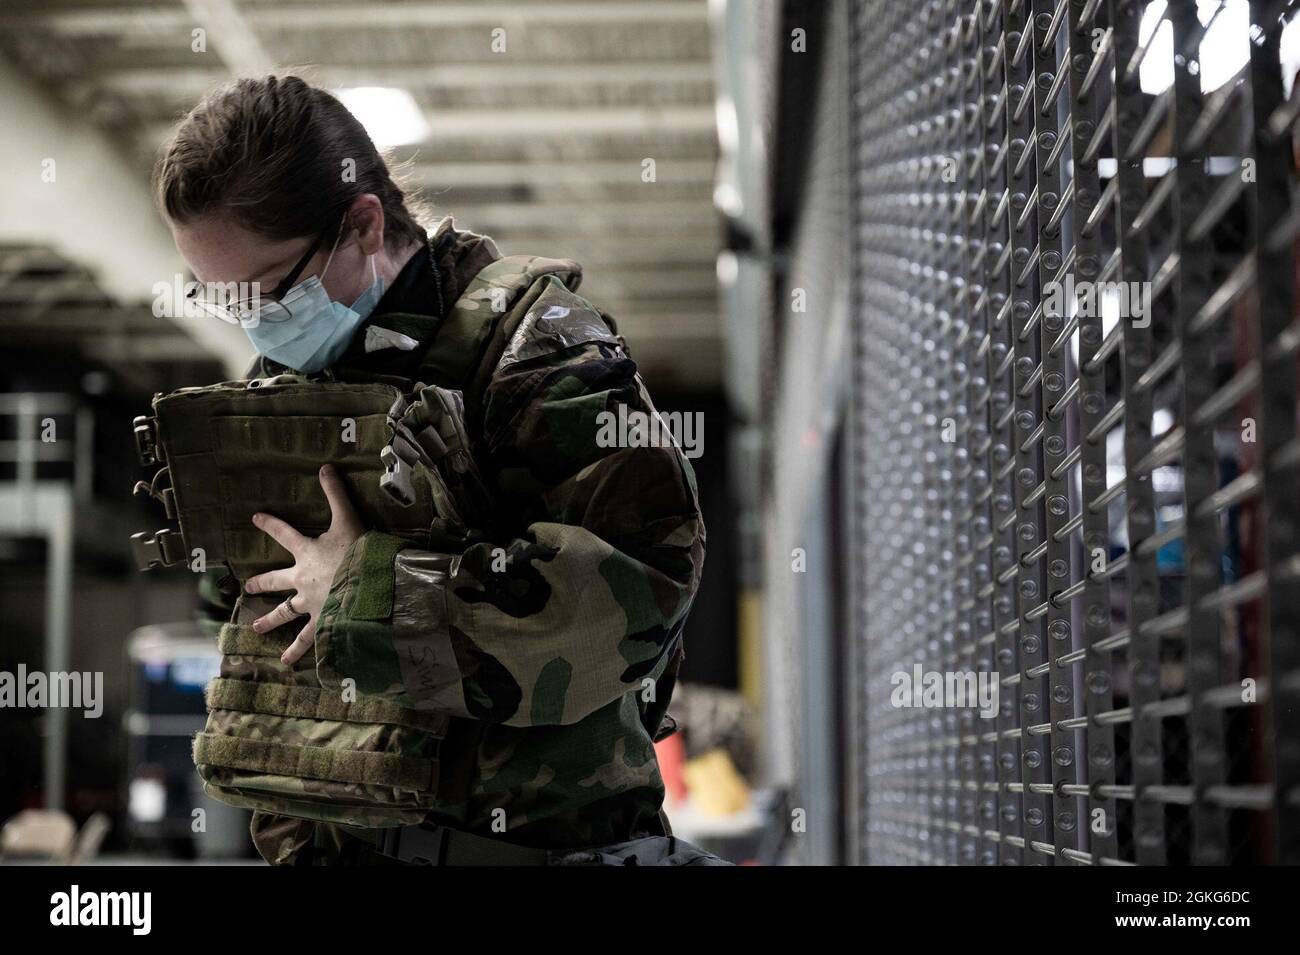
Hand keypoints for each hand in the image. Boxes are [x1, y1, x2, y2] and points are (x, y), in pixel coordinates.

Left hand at [245, 464, 363, 665]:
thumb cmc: (357, 552)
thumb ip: (336, 494)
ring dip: (270, 622)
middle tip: (247, 587)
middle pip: (276, 580)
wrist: (364, 585)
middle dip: (261, 582)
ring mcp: (311, 603)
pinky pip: (309, 638)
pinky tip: (289, 662)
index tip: (254, 517)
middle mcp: (302, 580)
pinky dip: (300, 650)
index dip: (270, 524)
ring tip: (256, 630)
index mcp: (307, 553)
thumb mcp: (348, 518)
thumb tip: (325, 466)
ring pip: (285, 613)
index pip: (284, 533)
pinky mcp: (322, 621)